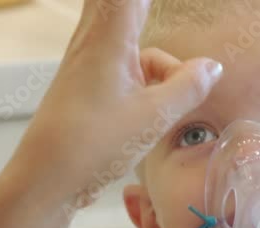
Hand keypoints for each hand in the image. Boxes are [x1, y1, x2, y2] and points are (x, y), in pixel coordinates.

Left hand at [21, 0, 222, 206]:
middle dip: (143, 10)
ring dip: (157, 57)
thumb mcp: (154, 116)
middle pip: (123, 5)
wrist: (47, 179)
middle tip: (167, 70)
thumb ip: (188, 86)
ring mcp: (87, 63)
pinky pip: (126, 65)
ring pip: (130, 40)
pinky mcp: (86, 85)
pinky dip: (148, 76)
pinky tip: (164, 107)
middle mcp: (93, 42)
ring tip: (185, 86)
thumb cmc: (94, 143)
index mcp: (108, 38)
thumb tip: (212, 66)